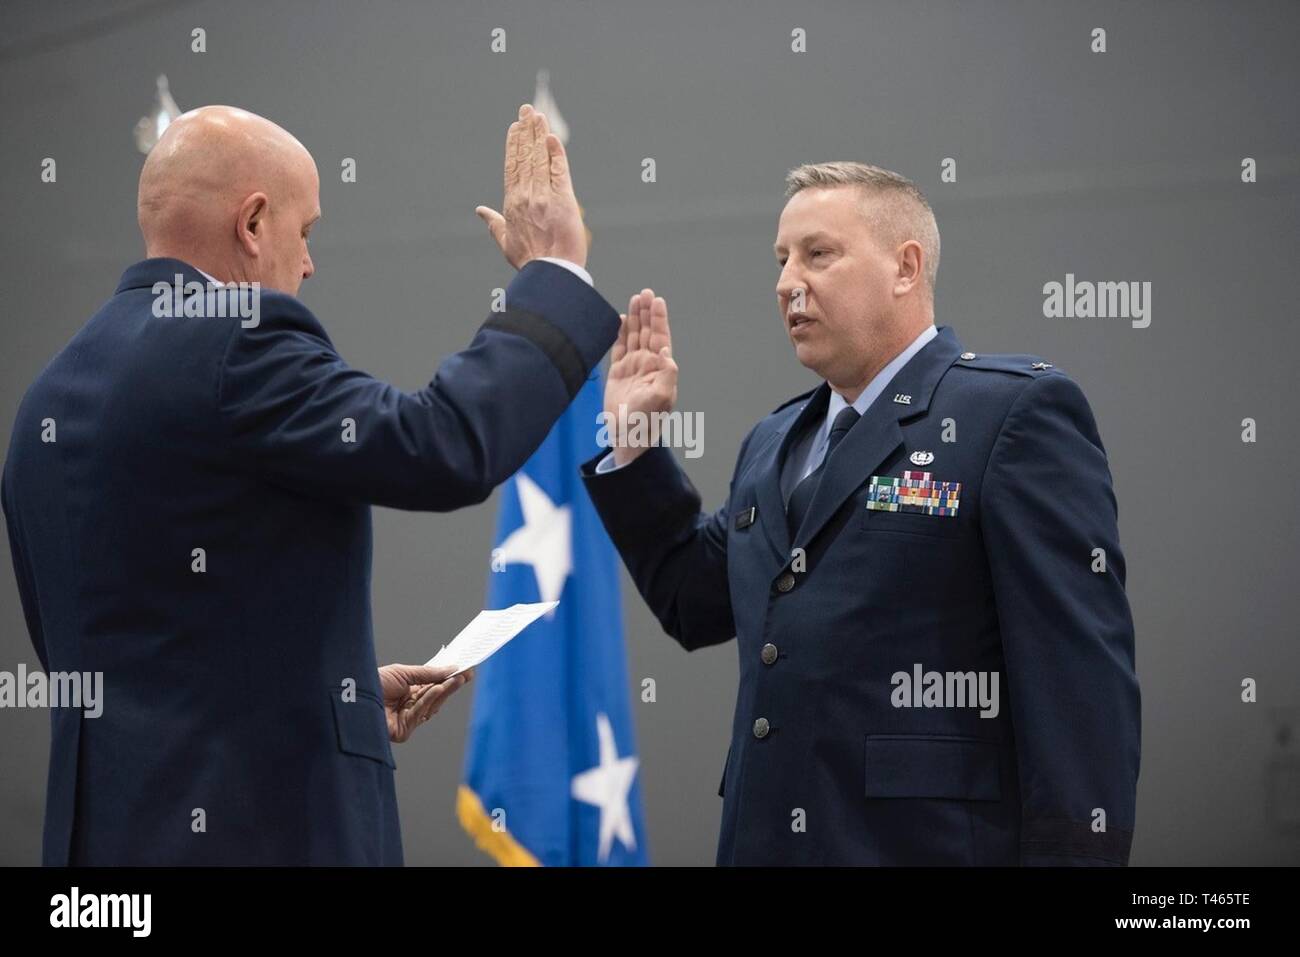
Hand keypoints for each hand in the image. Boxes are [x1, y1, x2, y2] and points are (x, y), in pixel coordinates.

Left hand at [378, 663, 473, 742]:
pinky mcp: (403, 731)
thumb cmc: (370, 683)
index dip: (449, 679)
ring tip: (456, 678)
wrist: (351, 696)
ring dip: (444, 690)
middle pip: (436, 697)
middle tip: (466, 674)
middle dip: (451, 685)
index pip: (433, 687)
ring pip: (432, 706)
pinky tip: (438, 688)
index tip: (465, 671)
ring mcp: (406, 720)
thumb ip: (428, 674)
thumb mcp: (403, 672)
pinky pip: (421, 714)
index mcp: (407, 693)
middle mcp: (408, 707)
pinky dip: (430, 700)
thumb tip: (451, 669)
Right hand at [475, 103, 587, 269]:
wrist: (551, 274)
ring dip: (539, 134)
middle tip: (527, 109)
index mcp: (512, 204)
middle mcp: (526, 196)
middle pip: (525, 157)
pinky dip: (556, 153)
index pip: (512, 167)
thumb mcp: (506, 243)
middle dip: (526, 130)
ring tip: (538, 115)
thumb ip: (494, 224)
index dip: (513, 144)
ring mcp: (544, 196)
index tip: (514, 126)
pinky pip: (559, 171)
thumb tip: (480, 211)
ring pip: (540, 159)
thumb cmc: (530, 262)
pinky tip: (552, 137)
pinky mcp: (563, 200)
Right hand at [604, 289, 677, 466]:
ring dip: (635, 318)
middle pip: (648, 332)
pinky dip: (621, 333)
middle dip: (647, 312)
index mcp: (660, 368)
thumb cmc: (646, 420)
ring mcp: (632, 367)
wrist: (627, 435)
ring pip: (634, 336)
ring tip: (635, 298)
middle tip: (645, 293)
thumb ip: (667, 374)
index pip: (660, 337)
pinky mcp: (617, 373)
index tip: (657, 301)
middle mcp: (647, 364)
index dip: (659, 319)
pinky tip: (623, 320)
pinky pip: (619, 348)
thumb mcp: (661, 398)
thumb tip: (667, 352)